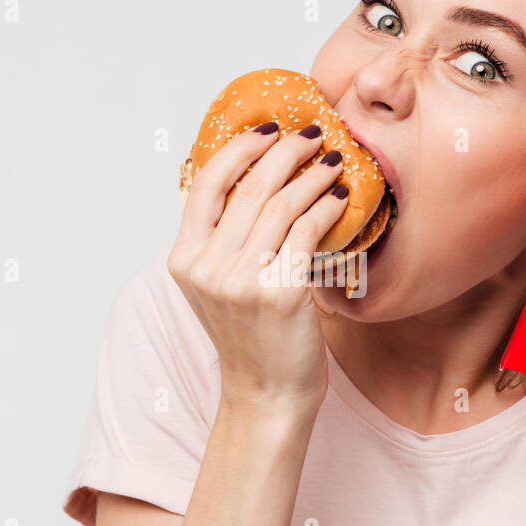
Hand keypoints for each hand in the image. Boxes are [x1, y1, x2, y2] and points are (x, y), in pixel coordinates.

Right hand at [168, 122, 347, 411]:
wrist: (267, 396)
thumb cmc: (253, 339)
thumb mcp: (220, 287)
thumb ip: (224, 241)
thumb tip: (257, 180)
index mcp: (185, 260)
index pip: (205, 184)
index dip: (238, 148)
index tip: (267, 129)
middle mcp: (207, 267)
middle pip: (249, 187)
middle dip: (284, 151)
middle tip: (311, 134)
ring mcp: (241, 280)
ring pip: (281, 204)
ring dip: (312, 174)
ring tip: (333, 160)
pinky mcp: (279, 292)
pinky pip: (306, 231)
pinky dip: (326, 207)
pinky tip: (340, 197)